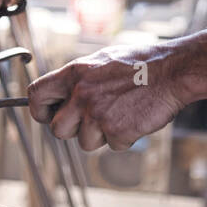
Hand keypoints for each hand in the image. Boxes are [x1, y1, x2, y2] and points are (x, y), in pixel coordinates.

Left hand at [27, 41, 187, 150]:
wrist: (171, 71)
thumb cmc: (140, 64)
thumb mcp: (101, 61)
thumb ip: (80, 80)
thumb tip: (64, 96)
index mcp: (74, 73)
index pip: (36, 94)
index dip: (39, 110)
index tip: (48, 115)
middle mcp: (82, 94)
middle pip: (57, 130)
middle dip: (71, 130)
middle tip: (89, 122)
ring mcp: (98, 114)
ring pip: (84, 142)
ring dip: (100, 135)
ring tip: (120, 113)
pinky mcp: (117, 131)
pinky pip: (112, 145)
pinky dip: (122, 137)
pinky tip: (134, 117)